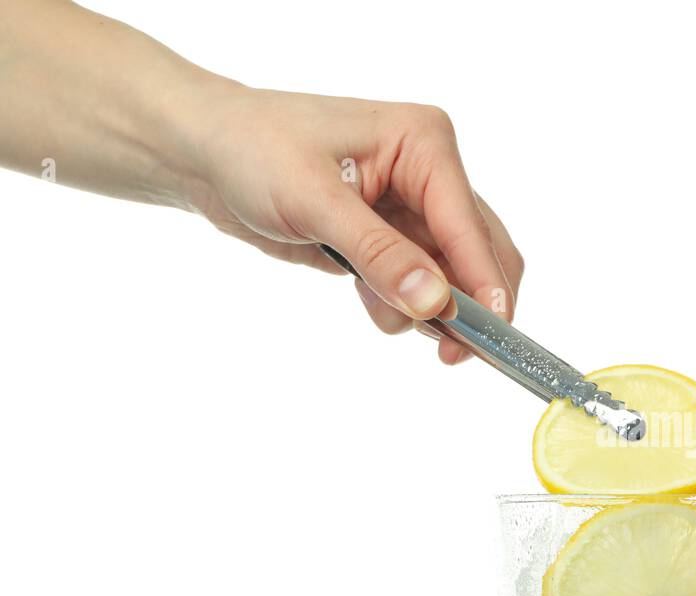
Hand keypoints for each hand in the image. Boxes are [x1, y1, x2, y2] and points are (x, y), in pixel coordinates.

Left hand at [191, 89, 523, 363]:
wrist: (204, 153)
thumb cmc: (251, 150)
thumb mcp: (313, 201)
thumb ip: (379, 254)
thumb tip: (432, 301)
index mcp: (423, 142)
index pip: (468, 224)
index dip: (483, 282)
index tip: (491, 333)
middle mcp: (429, 171)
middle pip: (478, 251)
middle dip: (466, 304)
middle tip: (455, 353)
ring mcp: (413, 207)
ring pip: (452, 275)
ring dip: (426, 307)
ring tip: (380, 312)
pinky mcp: (392, 237)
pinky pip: (420, 283)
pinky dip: (403, 306)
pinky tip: (368, 301)